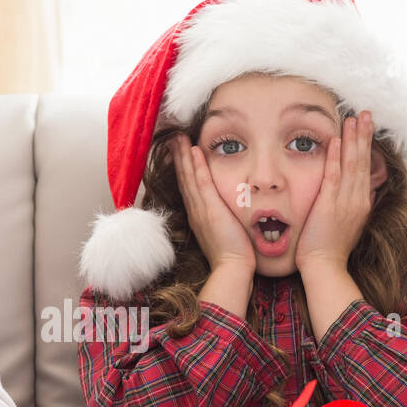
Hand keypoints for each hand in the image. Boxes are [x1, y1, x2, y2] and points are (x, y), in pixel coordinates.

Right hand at [171, 133, 254, 274]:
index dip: (183, 169)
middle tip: (173, 138)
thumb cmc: (234, 255)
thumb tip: (227, 212)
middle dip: (178, 157)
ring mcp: (200, 210)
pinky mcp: (210, 209)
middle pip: (183, 178)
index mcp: (198, 216)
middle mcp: (195, 211)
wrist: (232, 269)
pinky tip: (194, 150)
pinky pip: (201, 182)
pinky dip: (197, 165)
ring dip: (183, 155)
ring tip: (178, 137)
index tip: (180, 153)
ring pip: (188, 177)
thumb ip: (223, 219)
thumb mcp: (224, 233)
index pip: (188, 187)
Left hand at [295, 111, 375, 271]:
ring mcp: (346, 202)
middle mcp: (357, 200)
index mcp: (361, 204)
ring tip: (354, 118)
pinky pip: (334, 176)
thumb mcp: (345, 224)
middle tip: (366, 113)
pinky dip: (336, 157)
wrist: (325, 268)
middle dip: (364, 136)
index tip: (365, 128)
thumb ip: (347, 206)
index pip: (365, 169)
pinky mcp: (330, 206)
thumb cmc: (329, 250)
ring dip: (353, 139)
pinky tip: (337, 140)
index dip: (365, 147)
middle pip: (363, 161)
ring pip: (352, 164)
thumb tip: (348, 194)